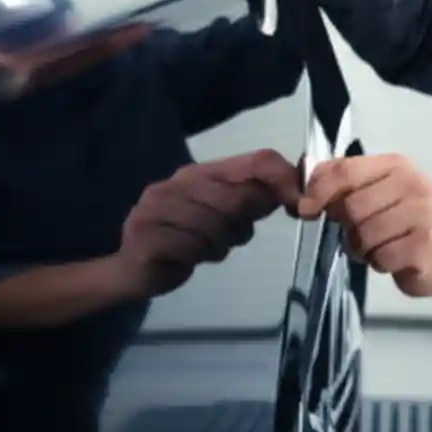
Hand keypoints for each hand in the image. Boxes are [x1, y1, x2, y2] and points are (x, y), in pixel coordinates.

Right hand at [114, 149, 301, 297]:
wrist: (132, 270)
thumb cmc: (183, 240)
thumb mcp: (222, 216)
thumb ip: (253, 200)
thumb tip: (298, 191)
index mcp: (199, 172)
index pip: (256, 160)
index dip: (284, 180)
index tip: (298, 206)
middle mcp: (176, 182)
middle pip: (238, 198)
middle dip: (241, 226)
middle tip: (226, 238)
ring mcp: (156, 207)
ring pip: (216, 227)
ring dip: (219, 246)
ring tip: (202, 248)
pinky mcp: (145, 235)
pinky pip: (192, 246)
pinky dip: (198, 256)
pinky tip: (186, 257)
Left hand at [297, 154, 431, 297]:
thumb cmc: (408, 225)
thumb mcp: (377, 195)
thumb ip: (343, 186)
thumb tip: (303, 187)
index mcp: (397, 166)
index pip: (345, 170)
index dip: (318, 190)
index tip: (305, 208)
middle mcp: (413, 184)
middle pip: (352, 206)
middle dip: (347, 226)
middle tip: (360, 233)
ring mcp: (423, 214)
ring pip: (364, 234)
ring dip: (362, 248)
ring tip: (379, 247)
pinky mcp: (426, 245)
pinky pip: (380, 257)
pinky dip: (379, 264)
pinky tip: (393, 259)